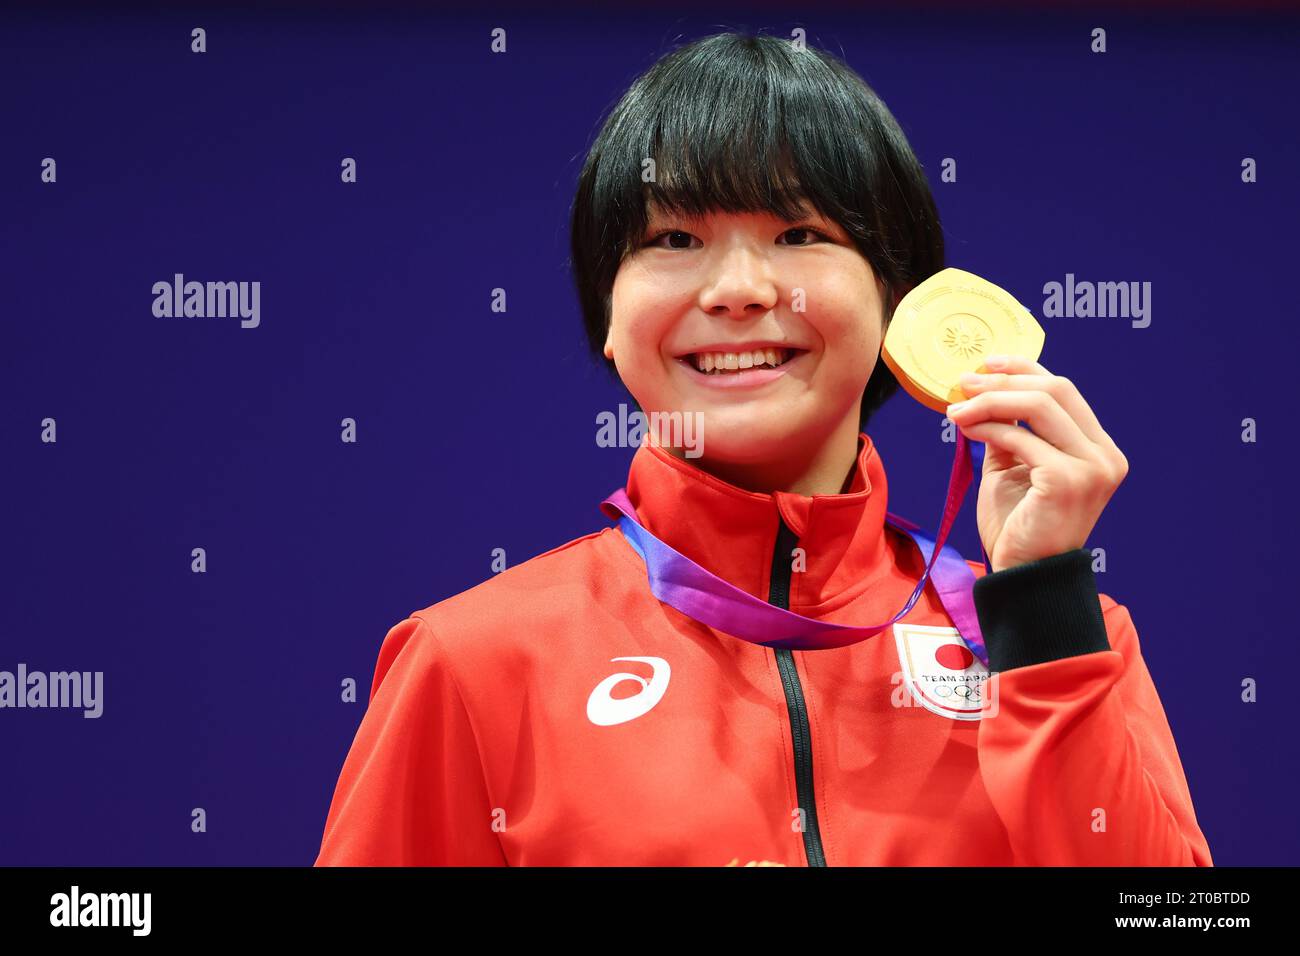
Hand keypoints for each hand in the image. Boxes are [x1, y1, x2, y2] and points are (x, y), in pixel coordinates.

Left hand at [945, 354, 1128, 572]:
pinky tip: (965, 429)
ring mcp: (1092, 468)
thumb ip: (1010, 432)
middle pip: (1055, 390)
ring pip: (1038, 406)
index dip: (1025, 368)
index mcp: (1098, 449)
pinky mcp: (1067, 481)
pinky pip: (1020, 438)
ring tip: (956, 409)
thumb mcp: (1015, 469)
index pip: (1064, 391)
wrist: (1023, 574)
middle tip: (963, 383)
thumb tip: (982, 392)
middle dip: (1004, 380)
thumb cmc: (1018, 526)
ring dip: (990, 401)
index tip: (987, 363)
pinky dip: (988, 428)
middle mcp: (1104, 455)